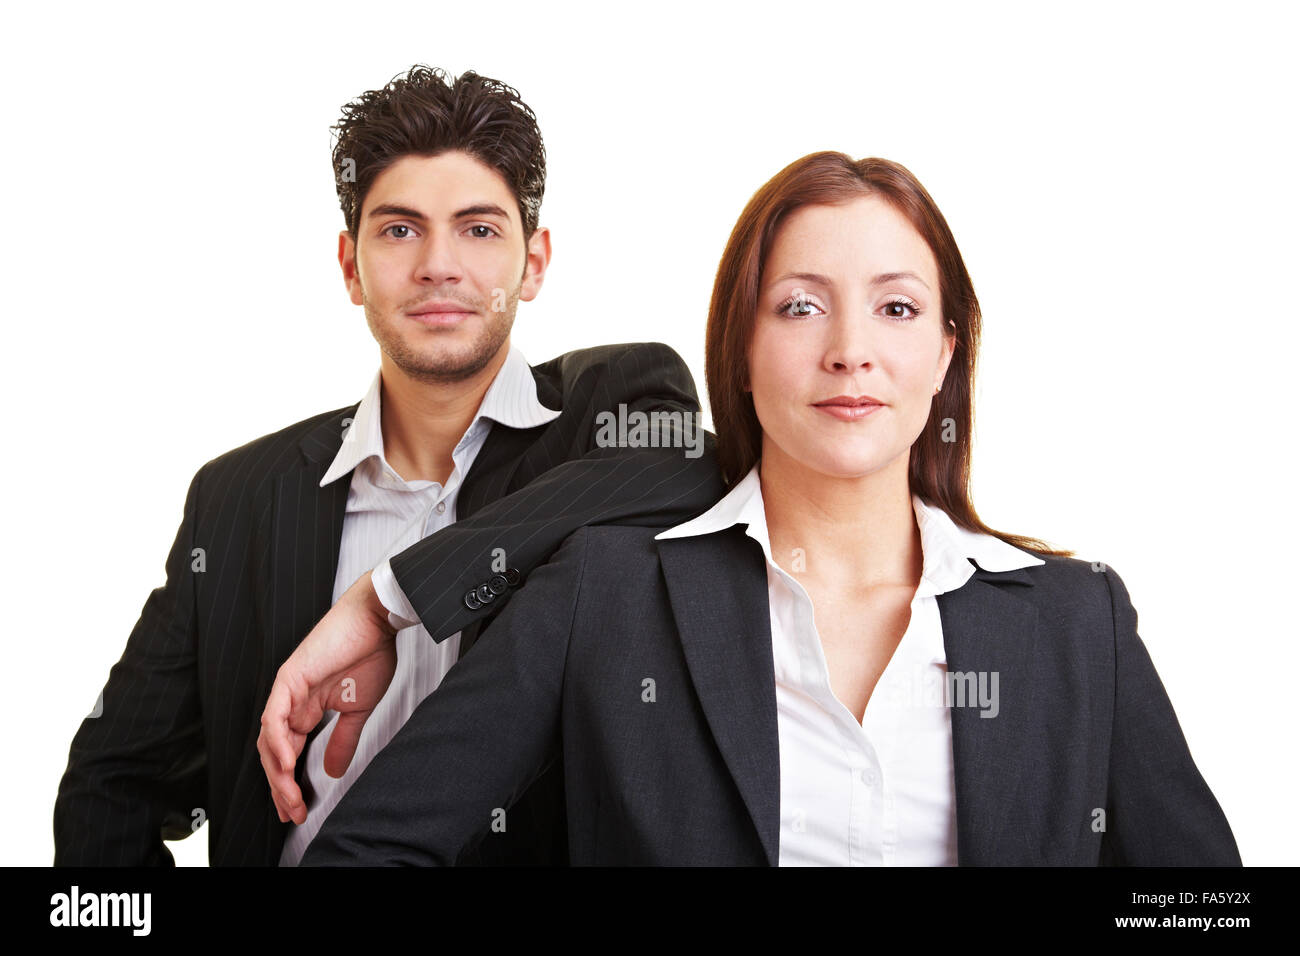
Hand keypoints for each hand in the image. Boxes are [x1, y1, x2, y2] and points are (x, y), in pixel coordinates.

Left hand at [257, 570, 399, 824]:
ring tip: (289, 796)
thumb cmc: (370, 652)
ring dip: (277, 772)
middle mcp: (291, 701)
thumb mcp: (358, 709)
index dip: (289, 783)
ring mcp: (287, 690)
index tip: (297, 809)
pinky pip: (274, 718)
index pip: (287, 752)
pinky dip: (277, 743)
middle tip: (291, 812)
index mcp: (305, 707)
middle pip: (273, 752)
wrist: (376, 619)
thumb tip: (333, 770)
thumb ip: (343, 739)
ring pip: (269, 740)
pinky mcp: (289, 679)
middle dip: (280, 786)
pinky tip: (287, 764)